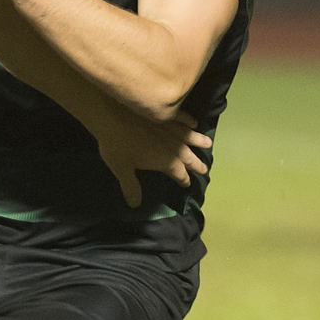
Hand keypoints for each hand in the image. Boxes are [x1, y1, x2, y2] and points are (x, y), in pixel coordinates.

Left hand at [89, 108, 211, 207]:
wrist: (111, 115)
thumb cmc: (117, 145)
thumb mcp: (122, 170)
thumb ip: (131, 188)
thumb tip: (135, 205)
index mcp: (165, 161)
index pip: (180, 174)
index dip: (184, 179)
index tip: (188, 183)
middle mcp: (173, 146)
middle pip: (189, 157)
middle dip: (197, 164)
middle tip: (204, 169)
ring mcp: (171, 128)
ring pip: (190, 137)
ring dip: (199, 141)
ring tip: (208, 145)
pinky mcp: (165, 114)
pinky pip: (182, 118)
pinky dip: (189, 121)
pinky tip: (193, 123)